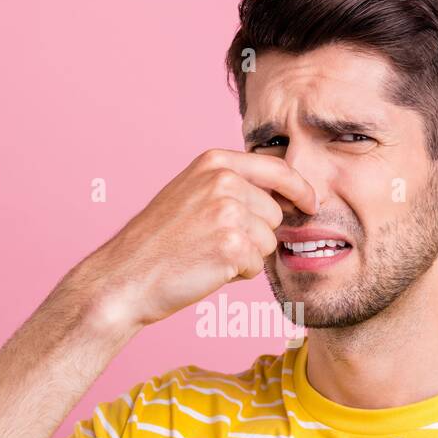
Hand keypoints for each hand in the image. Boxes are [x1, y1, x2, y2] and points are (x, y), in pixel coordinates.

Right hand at [81, 149, 317, 330]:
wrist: (126, 276)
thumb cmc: (158, 242)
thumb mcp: (191, 193)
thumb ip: (231, 186)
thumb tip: (285, 196)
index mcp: (215, 161)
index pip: (277, 168)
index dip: (300, 188)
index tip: (311, 202)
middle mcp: (223, 180)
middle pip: (276, 211)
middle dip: (256, 233)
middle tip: (213, 243)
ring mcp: (228, 211)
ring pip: (269, 240)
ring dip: (247, 255)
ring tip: (207, 255)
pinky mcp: (232, 244)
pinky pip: (258, 264)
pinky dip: (238, 273)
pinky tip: (207, 269)